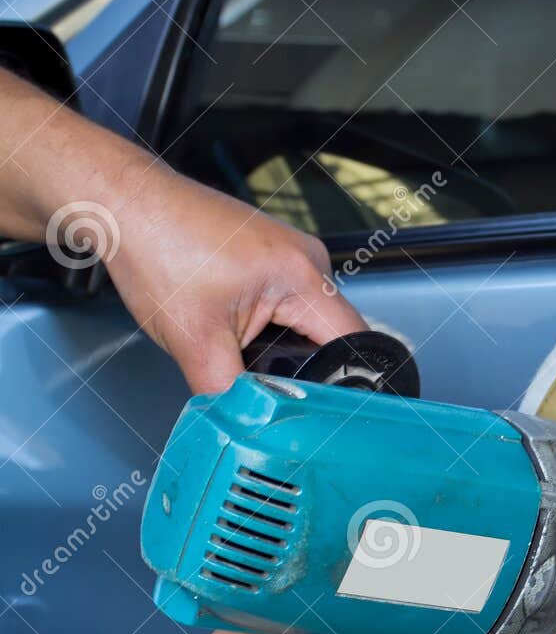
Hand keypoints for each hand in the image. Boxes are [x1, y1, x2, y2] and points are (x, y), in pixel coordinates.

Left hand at [0, 75, 364, 393]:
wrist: (127, 206)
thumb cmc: (157, 246)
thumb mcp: (194, 339)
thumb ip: (230, 393)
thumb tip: (249, 427)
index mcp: (302, 273)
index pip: (351, 344)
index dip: (342, 385)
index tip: (323, 413)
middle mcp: (305, 259)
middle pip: (328, 337)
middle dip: (299, 369)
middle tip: (263, 387)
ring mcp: (288, 254)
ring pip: (303, 324)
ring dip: (277, 348)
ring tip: (234, 348)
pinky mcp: (269, 257)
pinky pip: (285, 306)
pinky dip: (263, 328)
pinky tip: (230, 329)